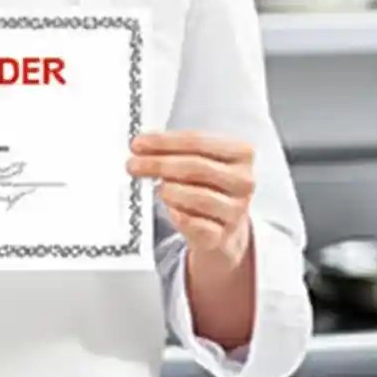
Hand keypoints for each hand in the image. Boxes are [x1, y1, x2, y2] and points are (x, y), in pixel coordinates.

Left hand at [127, 131, 254, 269]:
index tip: (137, 144)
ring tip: (157, 189)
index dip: (164, 142)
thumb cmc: (206, 185)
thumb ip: (175, 150)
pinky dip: (176, 214)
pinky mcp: (222, 235)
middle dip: (158, 165)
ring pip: (197, 197)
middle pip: (196, 168)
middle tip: (132, 165)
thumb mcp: (199, 160)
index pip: (198, 141)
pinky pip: (193, 223)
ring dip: (168, 191)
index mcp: (241, 154)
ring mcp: (236, 210)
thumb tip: (141, 146)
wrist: (223, 225)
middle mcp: (244, 181)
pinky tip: (170, 208)